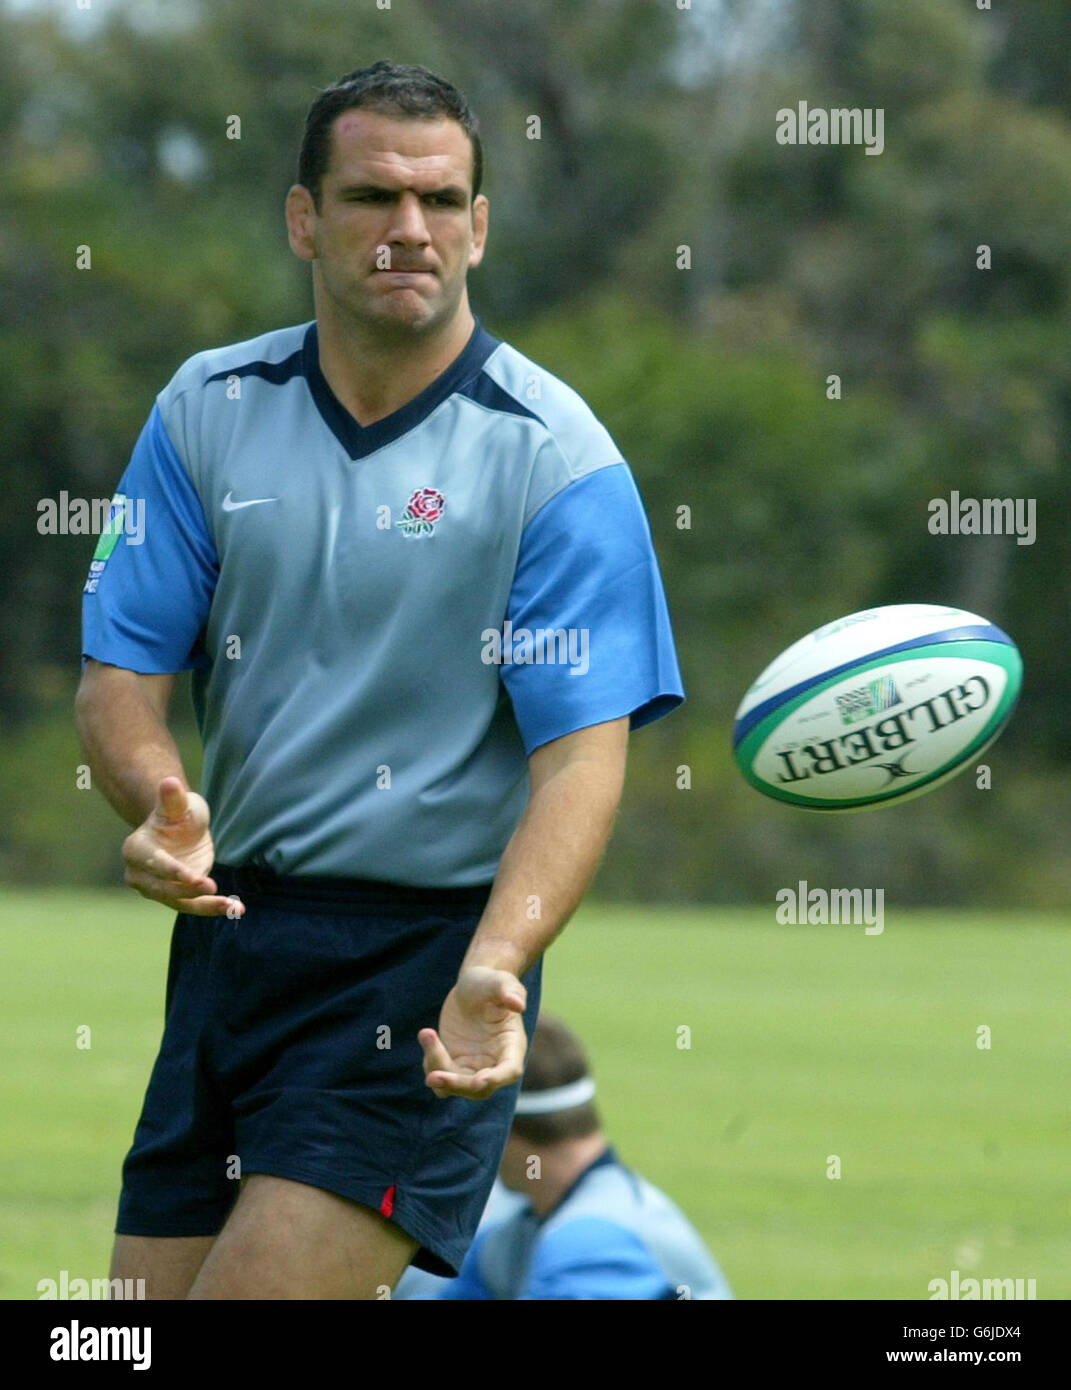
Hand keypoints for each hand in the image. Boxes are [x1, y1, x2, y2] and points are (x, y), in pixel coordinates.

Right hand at [122, 776, 243, 917]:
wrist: (181, 828)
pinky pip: (193, 905)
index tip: (194, 877)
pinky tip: (237, 909)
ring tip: (232, 906)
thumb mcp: (179, 804)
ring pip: (180, 902)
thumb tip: (170, 782)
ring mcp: (155, 889)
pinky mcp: (174, 897)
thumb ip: (173, 798)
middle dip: (189, 890)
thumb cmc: (177, 812)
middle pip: (163, 888)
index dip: (173, 871)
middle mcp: (139, 874)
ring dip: (206, 905)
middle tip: (213, 888)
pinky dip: (214, 908)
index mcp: (135, 849)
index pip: (154, 863)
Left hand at [420, 966, 527, 1100]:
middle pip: (478, 1088)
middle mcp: (494, 1062)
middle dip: (456, 1085)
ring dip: (438, 1073)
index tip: (479, 1081)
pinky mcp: (454, 1063)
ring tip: (427, 1034)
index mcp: (512, 1046)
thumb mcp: (501, 981)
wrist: (473, 986)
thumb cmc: (491, 982)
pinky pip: (441, 1076)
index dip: (496, 1079)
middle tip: (433, 1077)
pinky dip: (430, 1063)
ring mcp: (473, 1066)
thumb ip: (510, 991)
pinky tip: (426, 1035)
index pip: (509, 1071)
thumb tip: (518, 1005)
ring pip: (455, 1087)